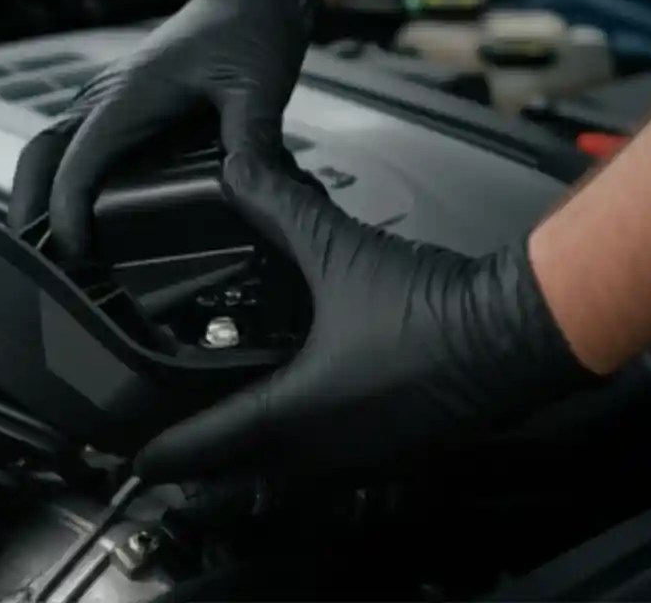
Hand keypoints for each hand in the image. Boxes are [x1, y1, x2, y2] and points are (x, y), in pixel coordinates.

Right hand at [8, 0, 322, 259]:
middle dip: (28, 208)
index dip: (66, 211)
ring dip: (39, 196)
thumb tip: (250, 187)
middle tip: (36, 263)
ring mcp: (108, 100)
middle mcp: (107, 96)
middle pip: (41, 155)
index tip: (73, 252)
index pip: (76, 160)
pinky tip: (79, 216)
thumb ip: (253, 136)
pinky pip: (74, 145)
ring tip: (49, 251)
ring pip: (50, 150)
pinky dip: (61, 181)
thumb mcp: (258, 86)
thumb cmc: (249, 32)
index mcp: (130, 93)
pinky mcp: (121, 107)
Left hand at [134, 154, 601, 482]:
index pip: (212, 444)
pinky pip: (329, 466)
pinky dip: (299, 452)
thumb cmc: (436, 308)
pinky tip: (303, 421)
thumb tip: (239, 172)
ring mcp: (363, 456)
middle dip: (203, 465)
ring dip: (251, 460)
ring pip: (286, 476)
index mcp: (300, 410)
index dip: (166, 450)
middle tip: (171, 451)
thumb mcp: (338, 250)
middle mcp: (326, 447)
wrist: (515, 331)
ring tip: (227, 437)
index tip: (136, 458)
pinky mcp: (394, 447)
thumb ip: (280, 208)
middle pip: (241, 474)